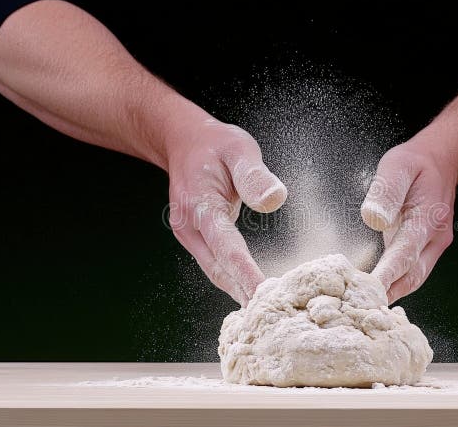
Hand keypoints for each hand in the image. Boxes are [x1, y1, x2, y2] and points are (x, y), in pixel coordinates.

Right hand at [166, 112, 286, 305]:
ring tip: (264, 312)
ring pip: (215, 270)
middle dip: (243, 292)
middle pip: (218, 268)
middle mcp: (189, 226)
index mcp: (200, 205)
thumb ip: (255, 175)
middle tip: (270, 316)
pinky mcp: (194, 238)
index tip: (263, 295)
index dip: (245, 273)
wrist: (182, 142)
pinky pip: (214, 263)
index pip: (227, 247)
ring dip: (237, 290)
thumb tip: (275, 200)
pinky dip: (232, 278)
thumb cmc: (214, 144)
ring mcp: (189, 234)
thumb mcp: (239, 148)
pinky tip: (249, 292)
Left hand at [360, 128, 456, 302]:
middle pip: (412, 275)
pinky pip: (413, 271)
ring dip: (394, 293)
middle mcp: (434, 237)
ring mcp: (434, 245)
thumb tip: (374, 218)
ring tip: (367, 308)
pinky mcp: (428, 247)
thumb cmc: (416, 163)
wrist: (443, 160)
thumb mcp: (398, 165)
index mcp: (427, 218)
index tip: (370, 289)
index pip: (405, 253)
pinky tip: (380, 292)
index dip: (388, 273)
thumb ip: (387, 191)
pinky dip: (398, 284)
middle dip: (389, 293)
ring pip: (415, 278)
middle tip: (362, 310)